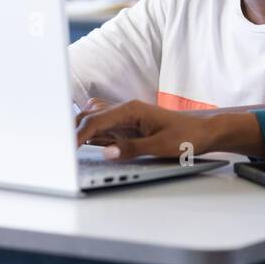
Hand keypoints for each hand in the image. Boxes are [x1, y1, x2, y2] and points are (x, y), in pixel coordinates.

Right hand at [76, 100, 211, 160]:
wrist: (204, 131)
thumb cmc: (187, 135)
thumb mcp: (160, 146)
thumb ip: (131, 149)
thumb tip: (107, 153)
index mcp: (131, 110)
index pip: (95, 120)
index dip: (78, 134)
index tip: (66, 148)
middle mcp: (125, 110)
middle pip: (89, 116)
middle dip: (72, 129)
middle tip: (60, 149)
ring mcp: (126, 117)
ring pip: (93, 118)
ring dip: (80, 129)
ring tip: (67, 146)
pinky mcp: (128, 126)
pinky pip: (103, 126)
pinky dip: (91, 133)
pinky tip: (85, 143)